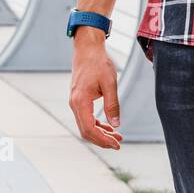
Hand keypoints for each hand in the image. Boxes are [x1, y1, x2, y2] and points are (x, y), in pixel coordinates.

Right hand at [68, 31, 123, 149]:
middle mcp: (74, 104)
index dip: (103, 139)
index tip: (116, 143)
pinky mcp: (79, 100)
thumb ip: (112, 105)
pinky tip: (108, 126)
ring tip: (117, 136)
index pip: (89, 128)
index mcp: (80, 101)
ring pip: (86, 125)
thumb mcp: (110, 83)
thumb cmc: (98, 63)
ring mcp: (75, 102)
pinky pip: (86, 117)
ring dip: (100, 133)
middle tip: (118, 143)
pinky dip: (97, 124)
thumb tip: (116, 125)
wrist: (87, 49)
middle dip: (102, 139)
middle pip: (86, 131)